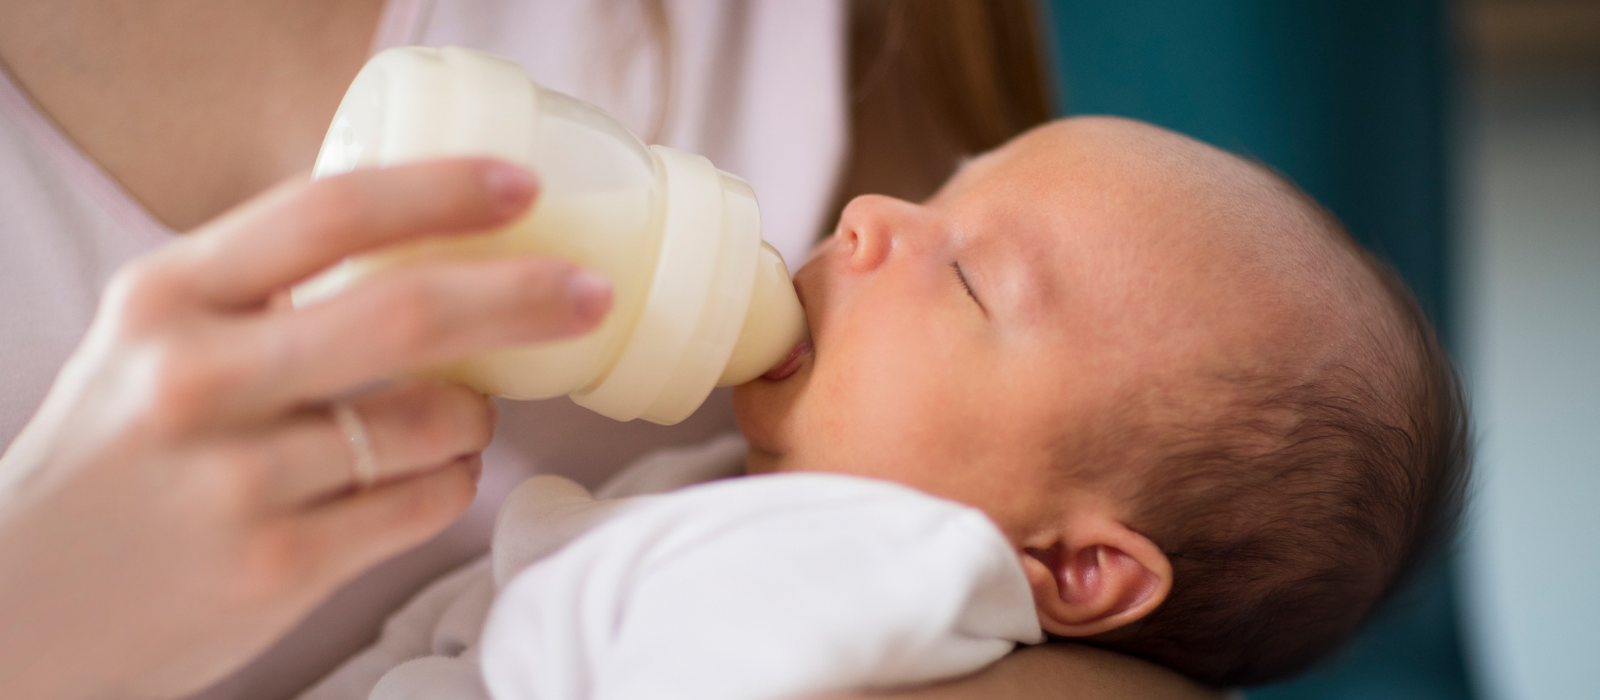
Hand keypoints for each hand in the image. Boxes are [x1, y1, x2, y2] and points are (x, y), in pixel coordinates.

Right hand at [0, 159, 611, 699]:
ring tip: (463, 411)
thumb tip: (419, 239)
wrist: (22, 610)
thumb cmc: (114, 459)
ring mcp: (238, 481)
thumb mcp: (150, 343)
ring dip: (476, 410)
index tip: (522, 187)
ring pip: (431, 421)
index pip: (327, 213)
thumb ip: (257, 292)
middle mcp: (196, 380)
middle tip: (588, 292)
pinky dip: (453, 479)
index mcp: (166, 298)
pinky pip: (424, 501)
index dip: (441, 191)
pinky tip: (434, 472)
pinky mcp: (277, 565)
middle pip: (406, 312)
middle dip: (523, 295)